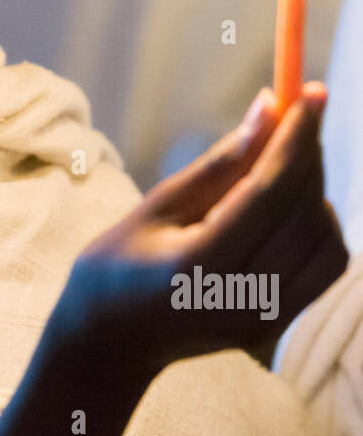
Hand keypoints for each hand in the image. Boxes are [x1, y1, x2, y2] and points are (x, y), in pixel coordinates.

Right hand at [55, 82, 347, 372]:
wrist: (109, 344)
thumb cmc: (116, 266)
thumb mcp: (155, 206)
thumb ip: (218, 164)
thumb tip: (268, 108)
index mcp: (197, 268)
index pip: (269, 193)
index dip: (297, 137)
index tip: (311, 91)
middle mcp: (240, 299)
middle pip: (304, 212)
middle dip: (309, 153)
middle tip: (300, 109)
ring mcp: (263, 320)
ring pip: (326, 239)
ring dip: (316, 189)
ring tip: (283, 160)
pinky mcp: (277, 327)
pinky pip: (326, 266)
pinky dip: (321, 224)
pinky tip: (291, 202)